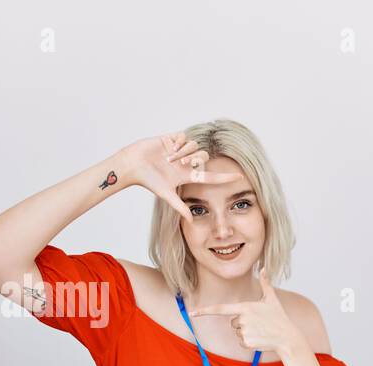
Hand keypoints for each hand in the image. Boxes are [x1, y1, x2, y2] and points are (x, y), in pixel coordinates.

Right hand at [114, 132, 241, 222]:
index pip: (211, 176)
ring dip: (183, 152)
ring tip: (169, 159)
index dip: (225, 177)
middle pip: (204, 157)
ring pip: (194, 146)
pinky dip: (178, 143)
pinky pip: (184, 137)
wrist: (132, 165)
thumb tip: (191, 221)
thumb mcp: (166, 194)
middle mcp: (186, 162)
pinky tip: (168, 148)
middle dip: (195, 159)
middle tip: (181, 164)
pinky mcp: (172, 139)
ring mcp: (180, 150)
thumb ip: (179, 206)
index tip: (240, 178)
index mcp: (187, 175)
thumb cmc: (148, 181)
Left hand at [189, 270, 306, 355]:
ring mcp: (244, 331)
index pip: (221, 309)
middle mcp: (242, 319)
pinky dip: (249, 343)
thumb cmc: (279, 317)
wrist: (288, 337)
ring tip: (261, 331)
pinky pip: (241, 342)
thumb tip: (264, 268)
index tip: (192, 313)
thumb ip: (265, 283)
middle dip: (243, 324)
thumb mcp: (272, 299)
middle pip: (233, 322)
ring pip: (237, 333)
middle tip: (258, 324)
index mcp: (245, 307)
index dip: (205, 311)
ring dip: (247, 333)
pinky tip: (260, 339)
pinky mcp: (246, 342)